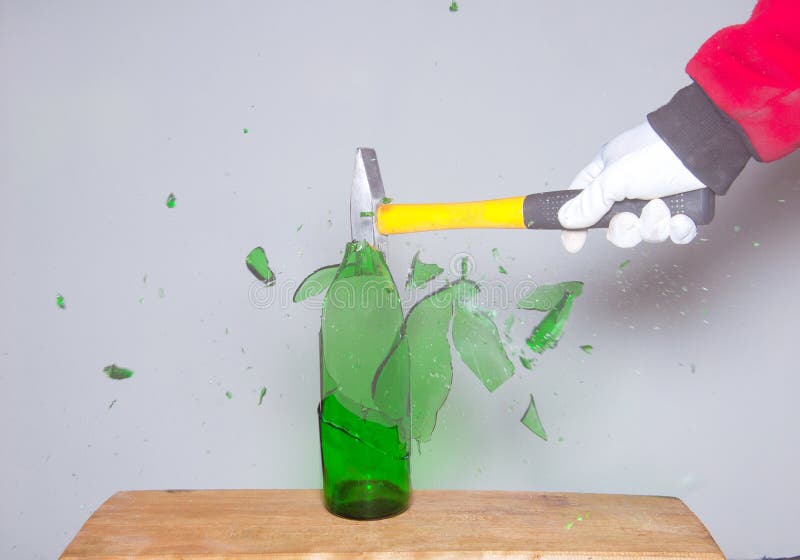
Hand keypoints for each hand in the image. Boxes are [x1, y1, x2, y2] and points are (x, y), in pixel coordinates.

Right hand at [558, 121, 707, 252]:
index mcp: (608, 173)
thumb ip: (589, 202)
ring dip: (654, 225)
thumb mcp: (614, 177)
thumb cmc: (657, 151)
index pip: (582, 201)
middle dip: (627, 228)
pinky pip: (675, 232)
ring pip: (646, 232)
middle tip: (633, 217)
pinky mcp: (683, 208)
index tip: (573, 244)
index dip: (576, 223)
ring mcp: (657, 198)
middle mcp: (631, 187)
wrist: (707, 148)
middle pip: (616, 225)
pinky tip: (682, 218)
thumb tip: (566, 219)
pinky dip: (678, 229)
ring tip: (664, 208)